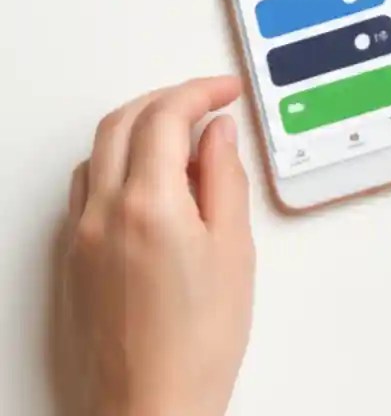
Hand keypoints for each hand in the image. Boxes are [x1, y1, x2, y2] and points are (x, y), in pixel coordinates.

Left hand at [58, 76, 254, 415]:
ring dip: (137, 128)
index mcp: (149, 205)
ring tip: (182, 141)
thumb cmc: (198, 344)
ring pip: (97, 151)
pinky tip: (148, 182)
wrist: (151, 406)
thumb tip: (218, 136)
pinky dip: (116, 164)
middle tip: (207, 102)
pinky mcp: (71, 257)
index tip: (225, 91)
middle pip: (122, 122)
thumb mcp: (234, 252)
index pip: (166, 117)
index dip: (200, 91)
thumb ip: (225, 181)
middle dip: (167, 99)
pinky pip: (85, 187)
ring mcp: (80, 234)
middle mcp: (103, 212)